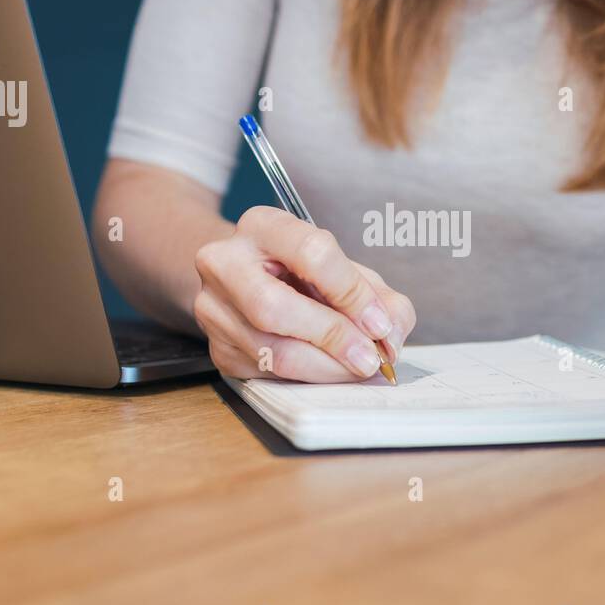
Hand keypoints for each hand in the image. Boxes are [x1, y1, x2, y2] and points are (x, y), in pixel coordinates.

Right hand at [193, 206, 414, 381]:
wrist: (247, 279)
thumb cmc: (303, 271)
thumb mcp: (345, 268)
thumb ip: (378, 296)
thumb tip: (390, 334)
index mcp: (263, 226)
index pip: (311, 253)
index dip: (351, 292)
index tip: (378, 322)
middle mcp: (225, 262)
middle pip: (274, 307)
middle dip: (332, 337)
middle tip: (369, 357)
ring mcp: (214, 308)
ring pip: (270, 351)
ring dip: (325, 367)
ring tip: (357, 368)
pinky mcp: (218, 349)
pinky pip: (267, 374)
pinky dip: (308, 378)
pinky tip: (329, 370)